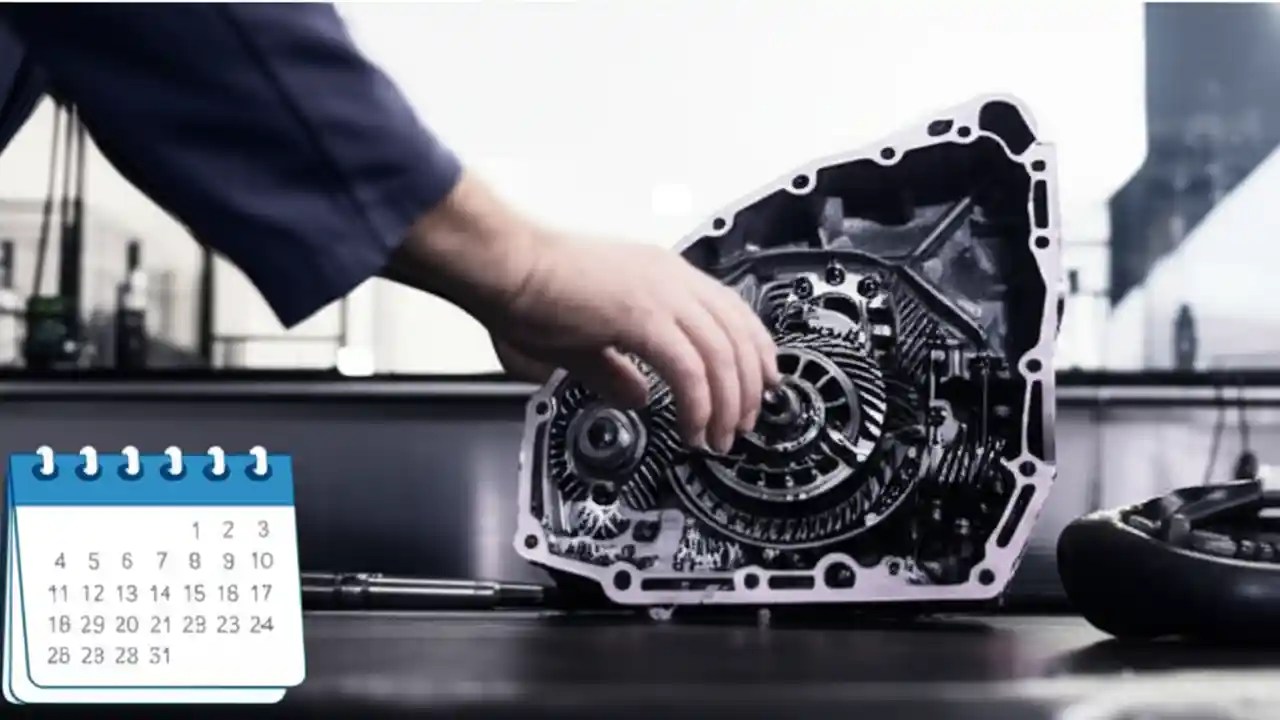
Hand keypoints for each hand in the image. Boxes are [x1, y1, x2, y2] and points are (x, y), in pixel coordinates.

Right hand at [491, 236, 779, 451]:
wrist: (503, 266)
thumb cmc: (527, 291)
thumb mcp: (582, 339)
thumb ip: (615, 370)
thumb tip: (638, 396)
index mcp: (662, 275)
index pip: (732, 311)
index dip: (754, 353)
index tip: (758, 386)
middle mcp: (671, 279)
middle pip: (738, 335)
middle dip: (748, 388)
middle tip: (741, 426)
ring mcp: (660, 294)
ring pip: (722, 354)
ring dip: (728, 403)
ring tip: (719, 437)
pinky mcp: (641, 315)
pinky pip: (690, 368)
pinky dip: (699, 404)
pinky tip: (692, 428)